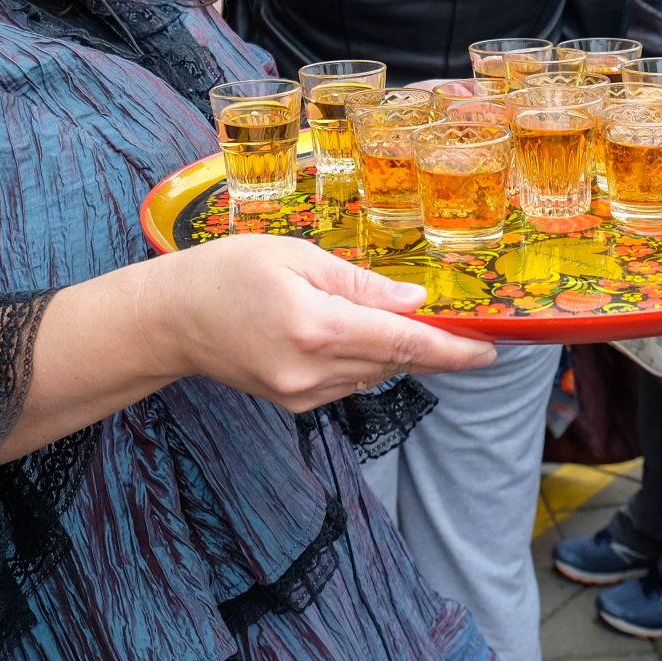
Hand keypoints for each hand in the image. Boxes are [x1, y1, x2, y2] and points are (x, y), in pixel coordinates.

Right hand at [142, 234, 497, 411]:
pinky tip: (359, 336)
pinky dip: (364, 360)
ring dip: (397, 352)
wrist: (172, 317)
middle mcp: (312, 370)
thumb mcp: (298, 257)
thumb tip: (415, 300)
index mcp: (317, 327)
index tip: (489, 351)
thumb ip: (360, 283)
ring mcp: (301, 394)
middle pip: (393, 361)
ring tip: (408, 324)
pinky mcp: (293, 403)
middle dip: (432, 347)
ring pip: (373, 373)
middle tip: (468, 334)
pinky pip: (347, 382)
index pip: (402, 343)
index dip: (451, 349)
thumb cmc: (229, 270)